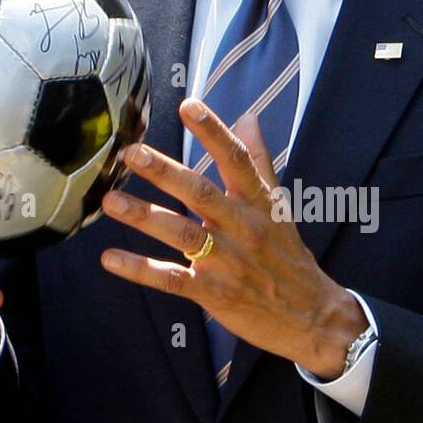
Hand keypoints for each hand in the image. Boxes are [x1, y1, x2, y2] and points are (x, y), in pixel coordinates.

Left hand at [99, 99, 366, 379]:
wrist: (312, 317)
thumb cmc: (287, 255)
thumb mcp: (278, 205)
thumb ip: (259, 161)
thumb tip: (248, 117)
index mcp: (256, 202)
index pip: (236, 159)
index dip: (213, 131)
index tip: (189, 105)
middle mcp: (241, 227)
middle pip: (201, 193)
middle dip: (165, 173)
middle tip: (132, 153)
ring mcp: (226, 261)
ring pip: (181, 234)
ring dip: (144, 217)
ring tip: (110, 201)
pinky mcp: (213, 293)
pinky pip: (172, 278)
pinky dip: (141, 269)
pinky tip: (110, 258)